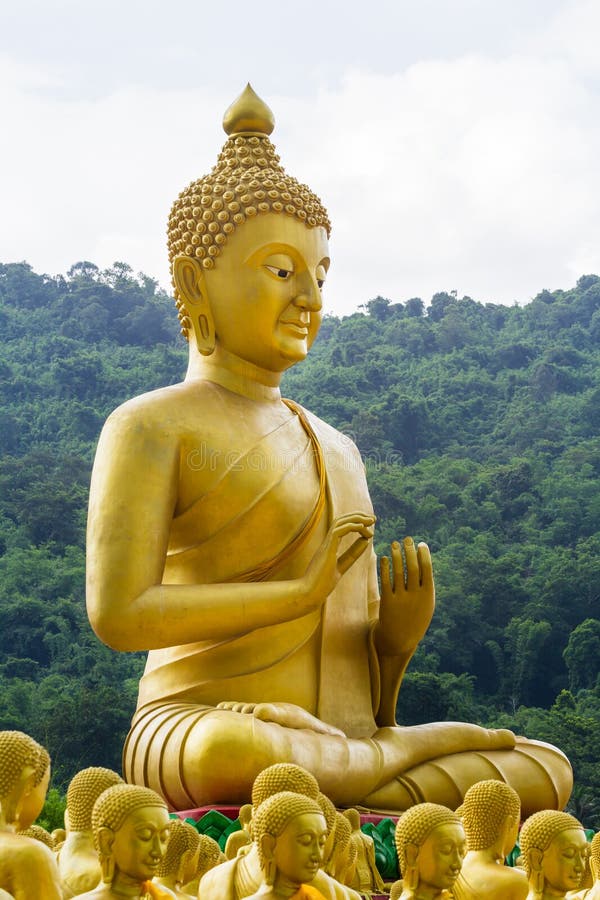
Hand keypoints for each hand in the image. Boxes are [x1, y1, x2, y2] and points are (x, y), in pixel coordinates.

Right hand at [302, 512, 374, 607]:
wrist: (309, 594)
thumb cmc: (322, 584)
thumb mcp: (341, 567)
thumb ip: (352, 554)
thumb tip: (365, 542)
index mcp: (330, 546)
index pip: (343, 527)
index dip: (356, 522)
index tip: (370, 524)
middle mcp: (327, 542)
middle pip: (341, 520)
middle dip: (358, 516)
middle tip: (374, 518)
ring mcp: (325, 545)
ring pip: (339, 522)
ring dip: (356, 519)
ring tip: (371, 521)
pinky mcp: (326, 550)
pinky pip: (338, 531)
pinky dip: (351, 526)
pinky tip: (362, 527)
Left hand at [375, 537, 434, 657]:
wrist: (399, 641)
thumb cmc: (414, 619)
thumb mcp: (425, 605)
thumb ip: (425, 586)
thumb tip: (424, 562)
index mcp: (428, 596)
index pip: (427, 569)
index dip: (424, 555)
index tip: (421, 544)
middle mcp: (416, 596)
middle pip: (412, 567)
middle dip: (410, 550)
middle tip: (407, 539)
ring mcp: (401, 599)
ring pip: (398, 571)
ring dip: (396, 555)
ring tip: (395, 544)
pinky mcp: (387, 602)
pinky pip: (386, 580)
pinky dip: (385, 567)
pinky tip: (384, 558)